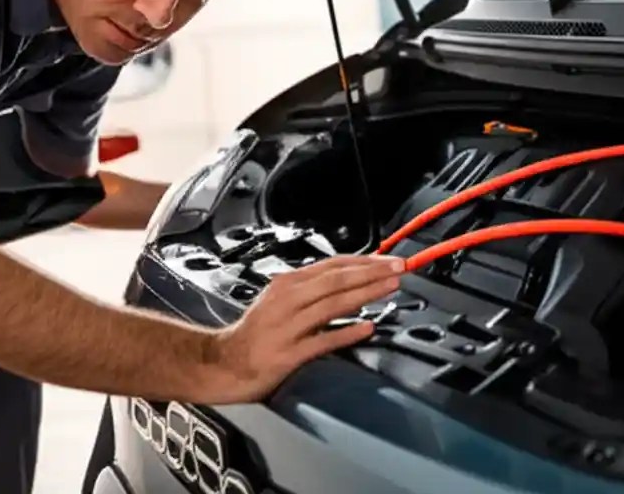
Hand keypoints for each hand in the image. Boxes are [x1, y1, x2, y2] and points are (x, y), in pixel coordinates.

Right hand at [198, 254, 402, 402]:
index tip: (389, 260)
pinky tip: (367, 328)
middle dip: (372, 272)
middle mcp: (288, 300)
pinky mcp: (288, 353)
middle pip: (337, 280)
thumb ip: (313, 291)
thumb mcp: (281, 301)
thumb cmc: (256, 334)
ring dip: (366, 293)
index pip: (332, 265)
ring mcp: (288, 326)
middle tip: (400, 268)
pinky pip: (323, 340)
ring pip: (333, 303)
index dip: (364, 261)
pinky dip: (347, 332)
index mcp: (288, 284)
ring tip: (391, 287)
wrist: (223, 364)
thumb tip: (353, 283)